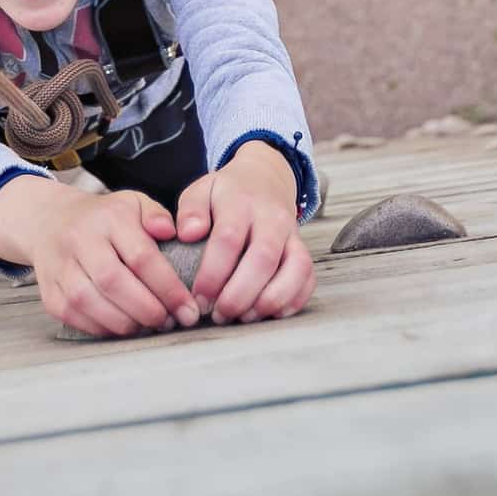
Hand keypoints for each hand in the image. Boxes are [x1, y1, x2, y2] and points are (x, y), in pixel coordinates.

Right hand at [8, 183, 199, 338]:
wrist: (50, 222)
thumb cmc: (104, 218)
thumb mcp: (134, 204)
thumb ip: (157, 216)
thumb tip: (171, 232)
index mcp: (109, 218)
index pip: (141, 257)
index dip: (168, 288)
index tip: (188, 308)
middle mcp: (80, 240)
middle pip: (113, 282)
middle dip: (146, 309)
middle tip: (169, 322)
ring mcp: (59, 266)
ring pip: (88, 301)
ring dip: (124, 323)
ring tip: (147, 326)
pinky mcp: (48, 291)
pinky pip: (73, 316)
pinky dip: (101, 328)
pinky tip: (122, 327)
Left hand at [176, 144, 312, 323]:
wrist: (265, 178)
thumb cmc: (227, 193)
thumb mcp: (201, 191)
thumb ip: (191, 210)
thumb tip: (187, 233)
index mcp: (241, 203)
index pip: (228, 239)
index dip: (213, 274)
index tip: (199, 298)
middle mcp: (272, 218)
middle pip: (264, 258)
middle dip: (240, 294)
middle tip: (219, 315)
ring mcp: (292, 234)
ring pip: (296, 268)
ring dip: (271, 300)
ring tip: (245, 317)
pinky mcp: (303, 248)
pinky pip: (309, 276)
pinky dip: (294, 300)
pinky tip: (270, 314)